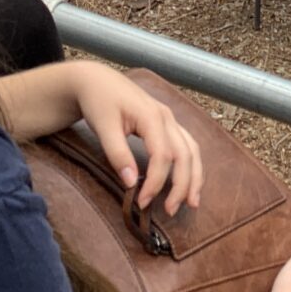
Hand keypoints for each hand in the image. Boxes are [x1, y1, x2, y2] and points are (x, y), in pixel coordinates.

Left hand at [70, 64, 202, 215]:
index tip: (142, 202)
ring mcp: (169, 119)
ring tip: (192, 202)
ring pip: (192, 149)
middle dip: (182, 185)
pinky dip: (191, 164)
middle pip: (185, 154)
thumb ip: (118, 154)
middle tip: (171, 211)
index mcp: (152, 116)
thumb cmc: (98, 100)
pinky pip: (187, 144)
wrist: (96, 80)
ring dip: (194, 176)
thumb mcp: (103, 127)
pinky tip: (189, 180)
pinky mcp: (166, 123)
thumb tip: (131, 183)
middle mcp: (167, 117)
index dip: (156, 182)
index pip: (163, 156)